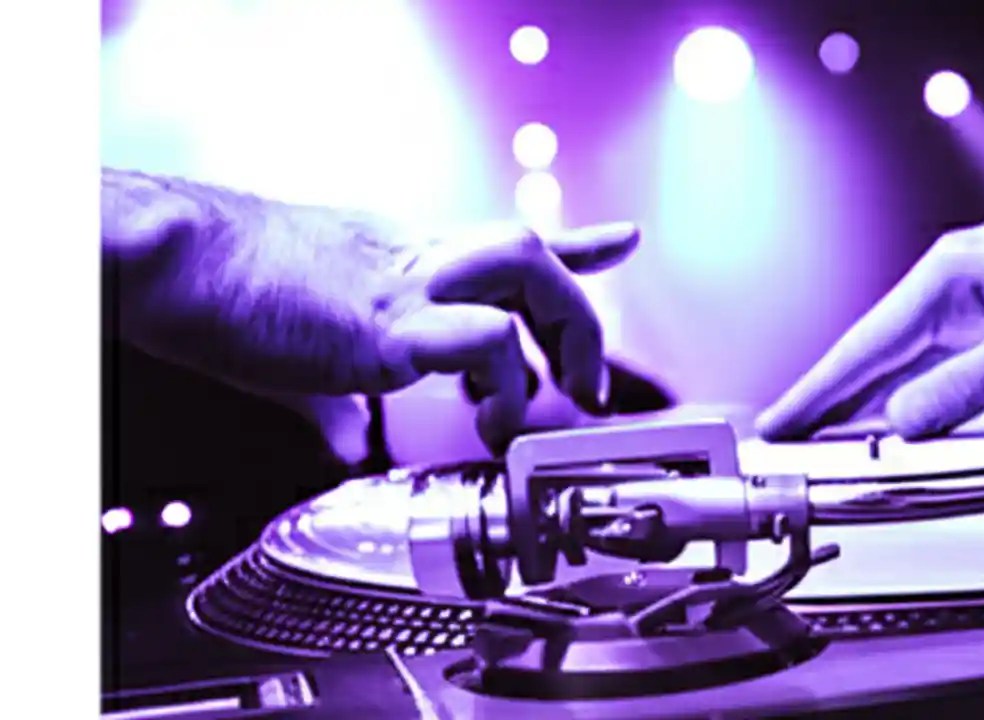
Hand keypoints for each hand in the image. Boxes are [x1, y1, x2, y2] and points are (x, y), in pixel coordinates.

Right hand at [106, 170, 638, 452]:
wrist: (173, 259)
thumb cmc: (225, 295)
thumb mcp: (305, 351)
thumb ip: (340, 399)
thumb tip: (353, 440)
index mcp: (404, 260)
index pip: (505, 242)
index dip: (575, 245)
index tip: (621, 242)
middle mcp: (414, 261)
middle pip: (530, 249)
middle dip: (577, 314)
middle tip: (583, 384)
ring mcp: (401, 285)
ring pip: (522, 265)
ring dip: (557, 331)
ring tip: (544, 401)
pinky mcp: (381, 324)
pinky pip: (475, 336)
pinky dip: (500, 378)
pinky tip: (486, 419)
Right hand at [756, 182, 983, 441]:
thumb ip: (963, 391)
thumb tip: (903, 422)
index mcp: (946, 281)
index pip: (862, 350)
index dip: (815, 394)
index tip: (778, 424)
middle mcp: (953, 280)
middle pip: (877, 353)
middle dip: (833, 398)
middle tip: (791, 437)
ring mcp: (979, 292)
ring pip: (913, 358)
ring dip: (881, 398)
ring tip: (839, 435)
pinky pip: (949, 355)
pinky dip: (927, 388)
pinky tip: (917, 412)